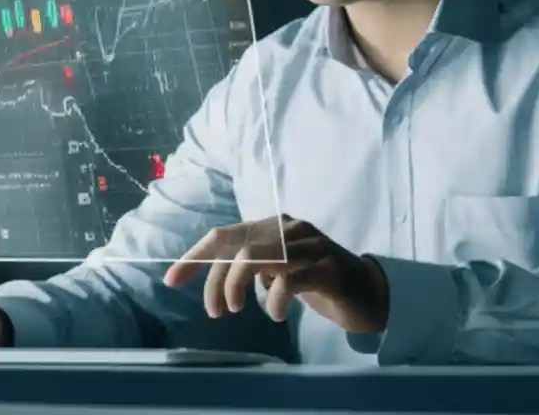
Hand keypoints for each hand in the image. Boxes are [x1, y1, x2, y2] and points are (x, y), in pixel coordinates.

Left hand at [163, 214, 388, 333]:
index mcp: (274, 224)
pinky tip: (277, 314)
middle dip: (215, 280)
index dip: (195, 256)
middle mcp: (291, 228)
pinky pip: (288, 280)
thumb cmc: (316, 282)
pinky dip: (274, 300)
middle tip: (215, 312)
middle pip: (237, 247)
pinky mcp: (328, 268)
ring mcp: (311, 246)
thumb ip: (250, 265)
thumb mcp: (277, 269)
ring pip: (257, 256)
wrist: (367, 293)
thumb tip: (214, 275)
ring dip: (237, 287)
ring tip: (237, 310)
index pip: (225, 234)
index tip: (171, 280)